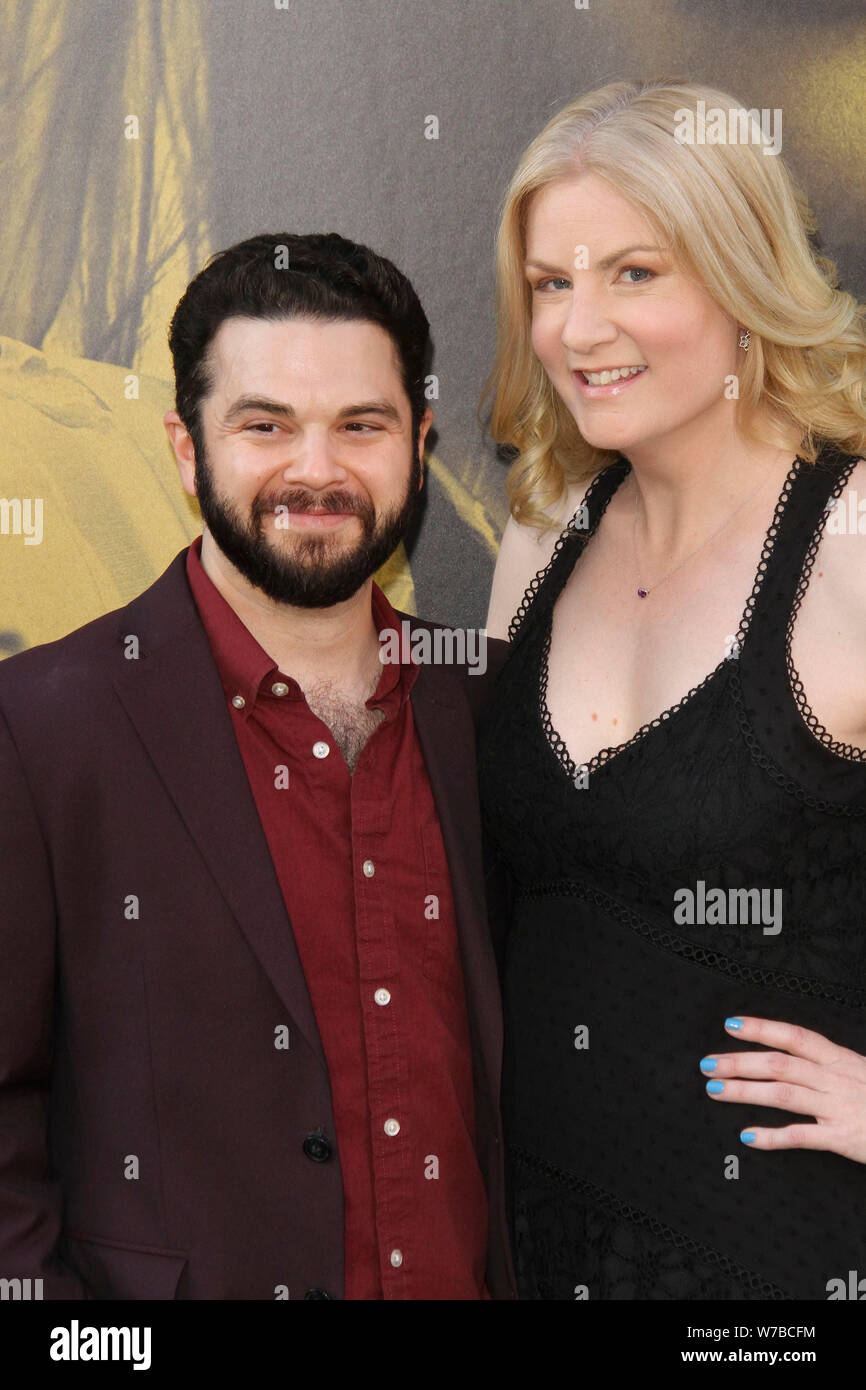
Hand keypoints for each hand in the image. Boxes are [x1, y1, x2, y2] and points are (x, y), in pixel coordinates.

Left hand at [699, 1015, 865, 1163]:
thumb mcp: (860, 1072)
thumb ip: (827, 1065)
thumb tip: (789, 1056)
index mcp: (840, 1059)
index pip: (795, 1036)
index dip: (762, 1028)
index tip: (731, 1025)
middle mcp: (836, 1078)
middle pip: (780, 1064)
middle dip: (739, 1062)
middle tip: (708, 1063)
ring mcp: (838, 1107)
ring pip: (783, 1095)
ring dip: (745, 1091)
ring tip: (716, 1090)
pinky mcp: (843, 1138)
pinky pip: (801, 1136)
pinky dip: (772, 1136)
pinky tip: (748, 1136)